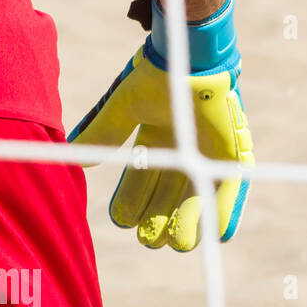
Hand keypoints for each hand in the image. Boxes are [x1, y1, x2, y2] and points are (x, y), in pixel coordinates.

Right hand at [68, 0, 252, 251]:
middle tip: (146, 238)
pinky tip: (213, 234)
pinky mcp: (231, 156)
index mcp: (154, 141)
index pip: (139, 179)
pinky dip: (222, 212)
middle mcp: (180, 152)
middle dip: (155, 220)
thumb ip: (103, 132)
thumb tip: (75, 156)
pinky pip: (228, 190)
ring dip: (184, 224)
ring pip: (194, 199)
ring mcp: (206, 155)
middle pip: (165, 196)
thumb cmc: (157, 78)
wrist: (191, 61)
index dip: (130, 201)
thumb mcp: (123, 108)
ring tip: (172, 244)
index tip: (122, 220)